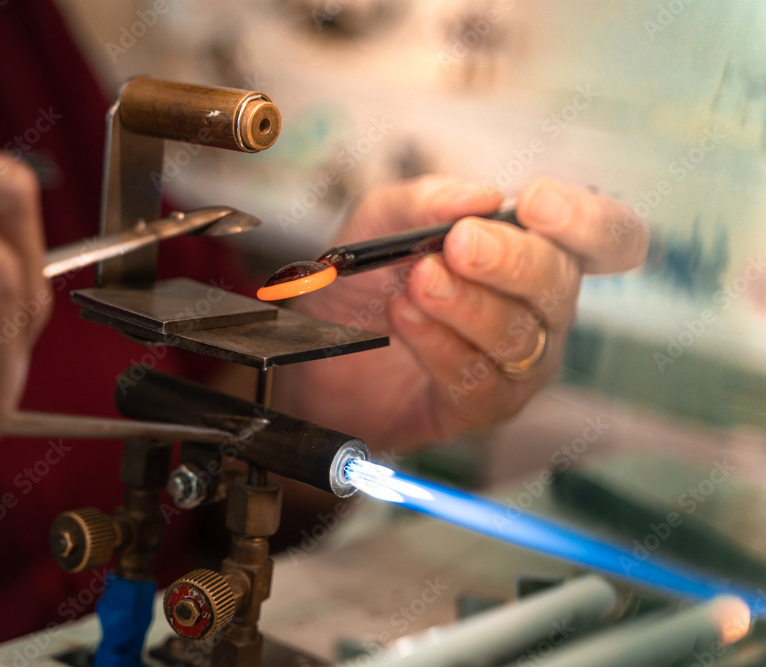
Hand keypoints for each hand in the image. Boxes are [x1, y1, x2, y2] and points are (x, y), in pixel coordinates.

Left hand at [277, 175, 647, 446]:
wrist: (318, 352)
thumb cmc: (366, 283)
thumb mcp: (377, 225)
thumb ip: (422, 202)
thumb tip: (479, 194)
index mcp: (535, 249)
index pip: (607, 236)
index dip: (588, 220)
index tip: (537, 204)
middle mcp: (541, 307)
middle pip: (560, 283)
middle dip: (511, 260)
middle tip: (461, 243)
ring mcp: (519, 361)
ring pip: (520, 336)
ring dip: (467, 305)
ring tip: (417, 281)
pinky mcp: (484, 405)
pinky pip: (480, 380)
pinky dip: (439, 345)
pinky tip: (404, 318)